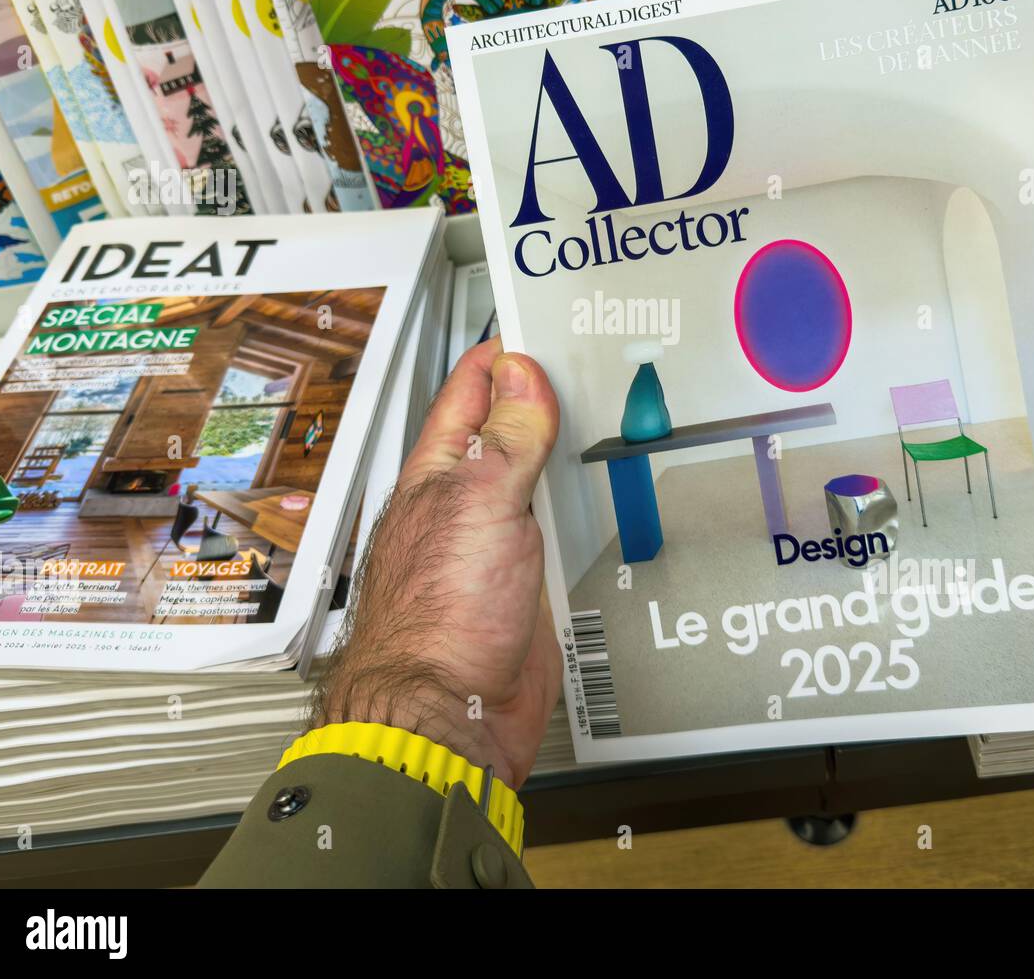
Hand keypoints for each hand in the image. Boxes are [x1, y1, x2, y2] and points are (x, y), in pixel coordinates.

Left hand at [311, 339, 561, 788]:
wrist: (450, 714)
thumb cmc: (439, 619)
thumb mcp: (480, 505)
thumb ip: (504, 439)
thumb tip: (520, 373)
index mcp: (440, 475)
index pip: (471, 392)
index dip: (501, 354)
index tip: (533, 320)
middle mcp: (464, 505)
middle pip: (503, 432)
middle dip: (535, 394)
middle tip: (575, 359)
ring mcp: (494, 545)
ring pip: (531, 479)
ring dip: (557, 448)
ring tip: (590, 413)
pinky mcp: (525, 585)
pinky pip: (554, 530)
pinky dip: (576, 505)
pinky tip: (595, 496)